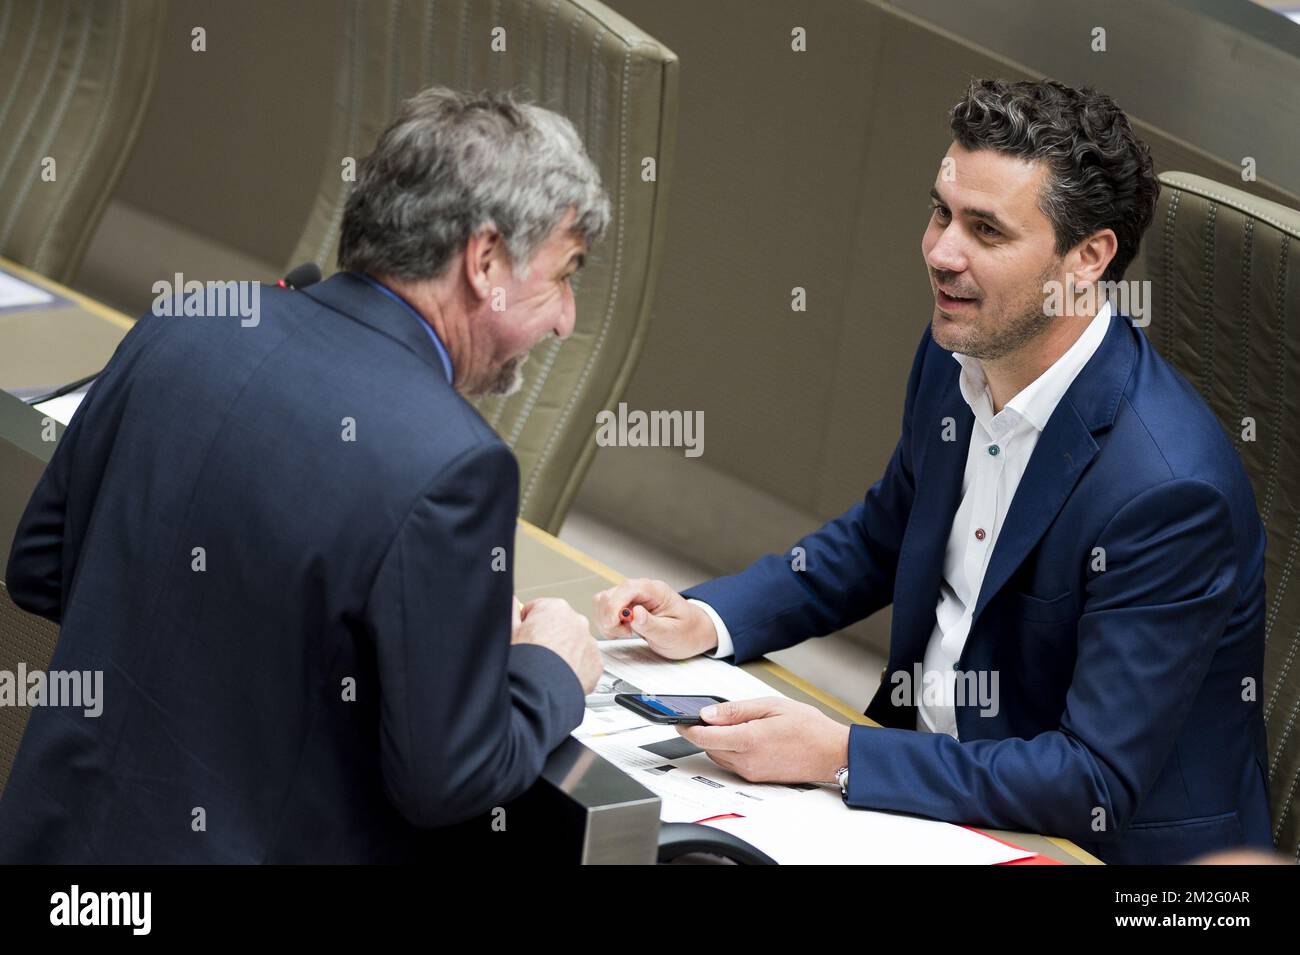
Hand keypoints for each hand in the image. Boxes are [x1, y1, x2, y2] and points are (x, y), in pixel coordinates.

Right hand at [513, 597, 602, 693]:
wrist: (540, 688)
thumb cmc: (525, 660)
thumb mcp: (510, 630)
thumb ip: (512, 610)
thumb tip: (513, 602)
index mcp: (555, 608)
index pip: (539, 609)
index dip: (528, 624)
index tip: (526, 635)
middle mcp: (577, 620)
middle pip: (559, 625)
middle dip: (549, 636)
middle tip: (537, 653)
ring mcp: (589, 641)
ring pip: (575, 643)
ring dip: (564, 651)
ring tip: (548, 666)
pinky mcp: (596, 662)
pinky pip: (585, 661)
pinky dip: (575, 667)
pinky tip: (560, 675)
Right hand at [592, 577, 717, 658]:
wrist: (694, 632)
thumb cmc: (687, 632)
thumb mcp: (673, 634)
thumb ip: (652, 625)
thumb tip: (635, 614)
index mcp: (655, 591)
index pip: (626, 588)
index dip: (614, 606)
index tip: (614, 625)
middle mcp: (641, 590)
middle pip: (610, 594)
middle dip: (609, 617)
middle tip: (626, 634)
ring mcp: (632, 597)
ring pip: (603, 601)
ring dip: (606, 621)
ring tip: (625, 633)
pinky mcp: (626, 606)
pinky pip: (606, 610)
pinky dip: (607, 623)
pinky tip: (622, 631)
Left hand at [676, 697, 850, 784]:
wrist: (831, 753)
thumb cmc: (809, 728)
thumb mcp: (771, 706)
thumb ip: (736, 710)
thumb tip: (708, 713)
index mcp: (748, 740)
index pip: (704, 736)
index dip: (686, 727)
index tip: (678, 719)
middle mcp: (746, 761)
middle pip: (708, 747)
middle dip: (702, 731)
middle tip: (705, 715)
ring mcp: (751, 772)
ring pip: (718, 756)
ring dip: (715, 740)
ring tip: (731, 723)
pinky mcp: (756, 777)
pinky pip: (732, 763)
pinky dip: (729, 749)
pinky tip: (743, 735)